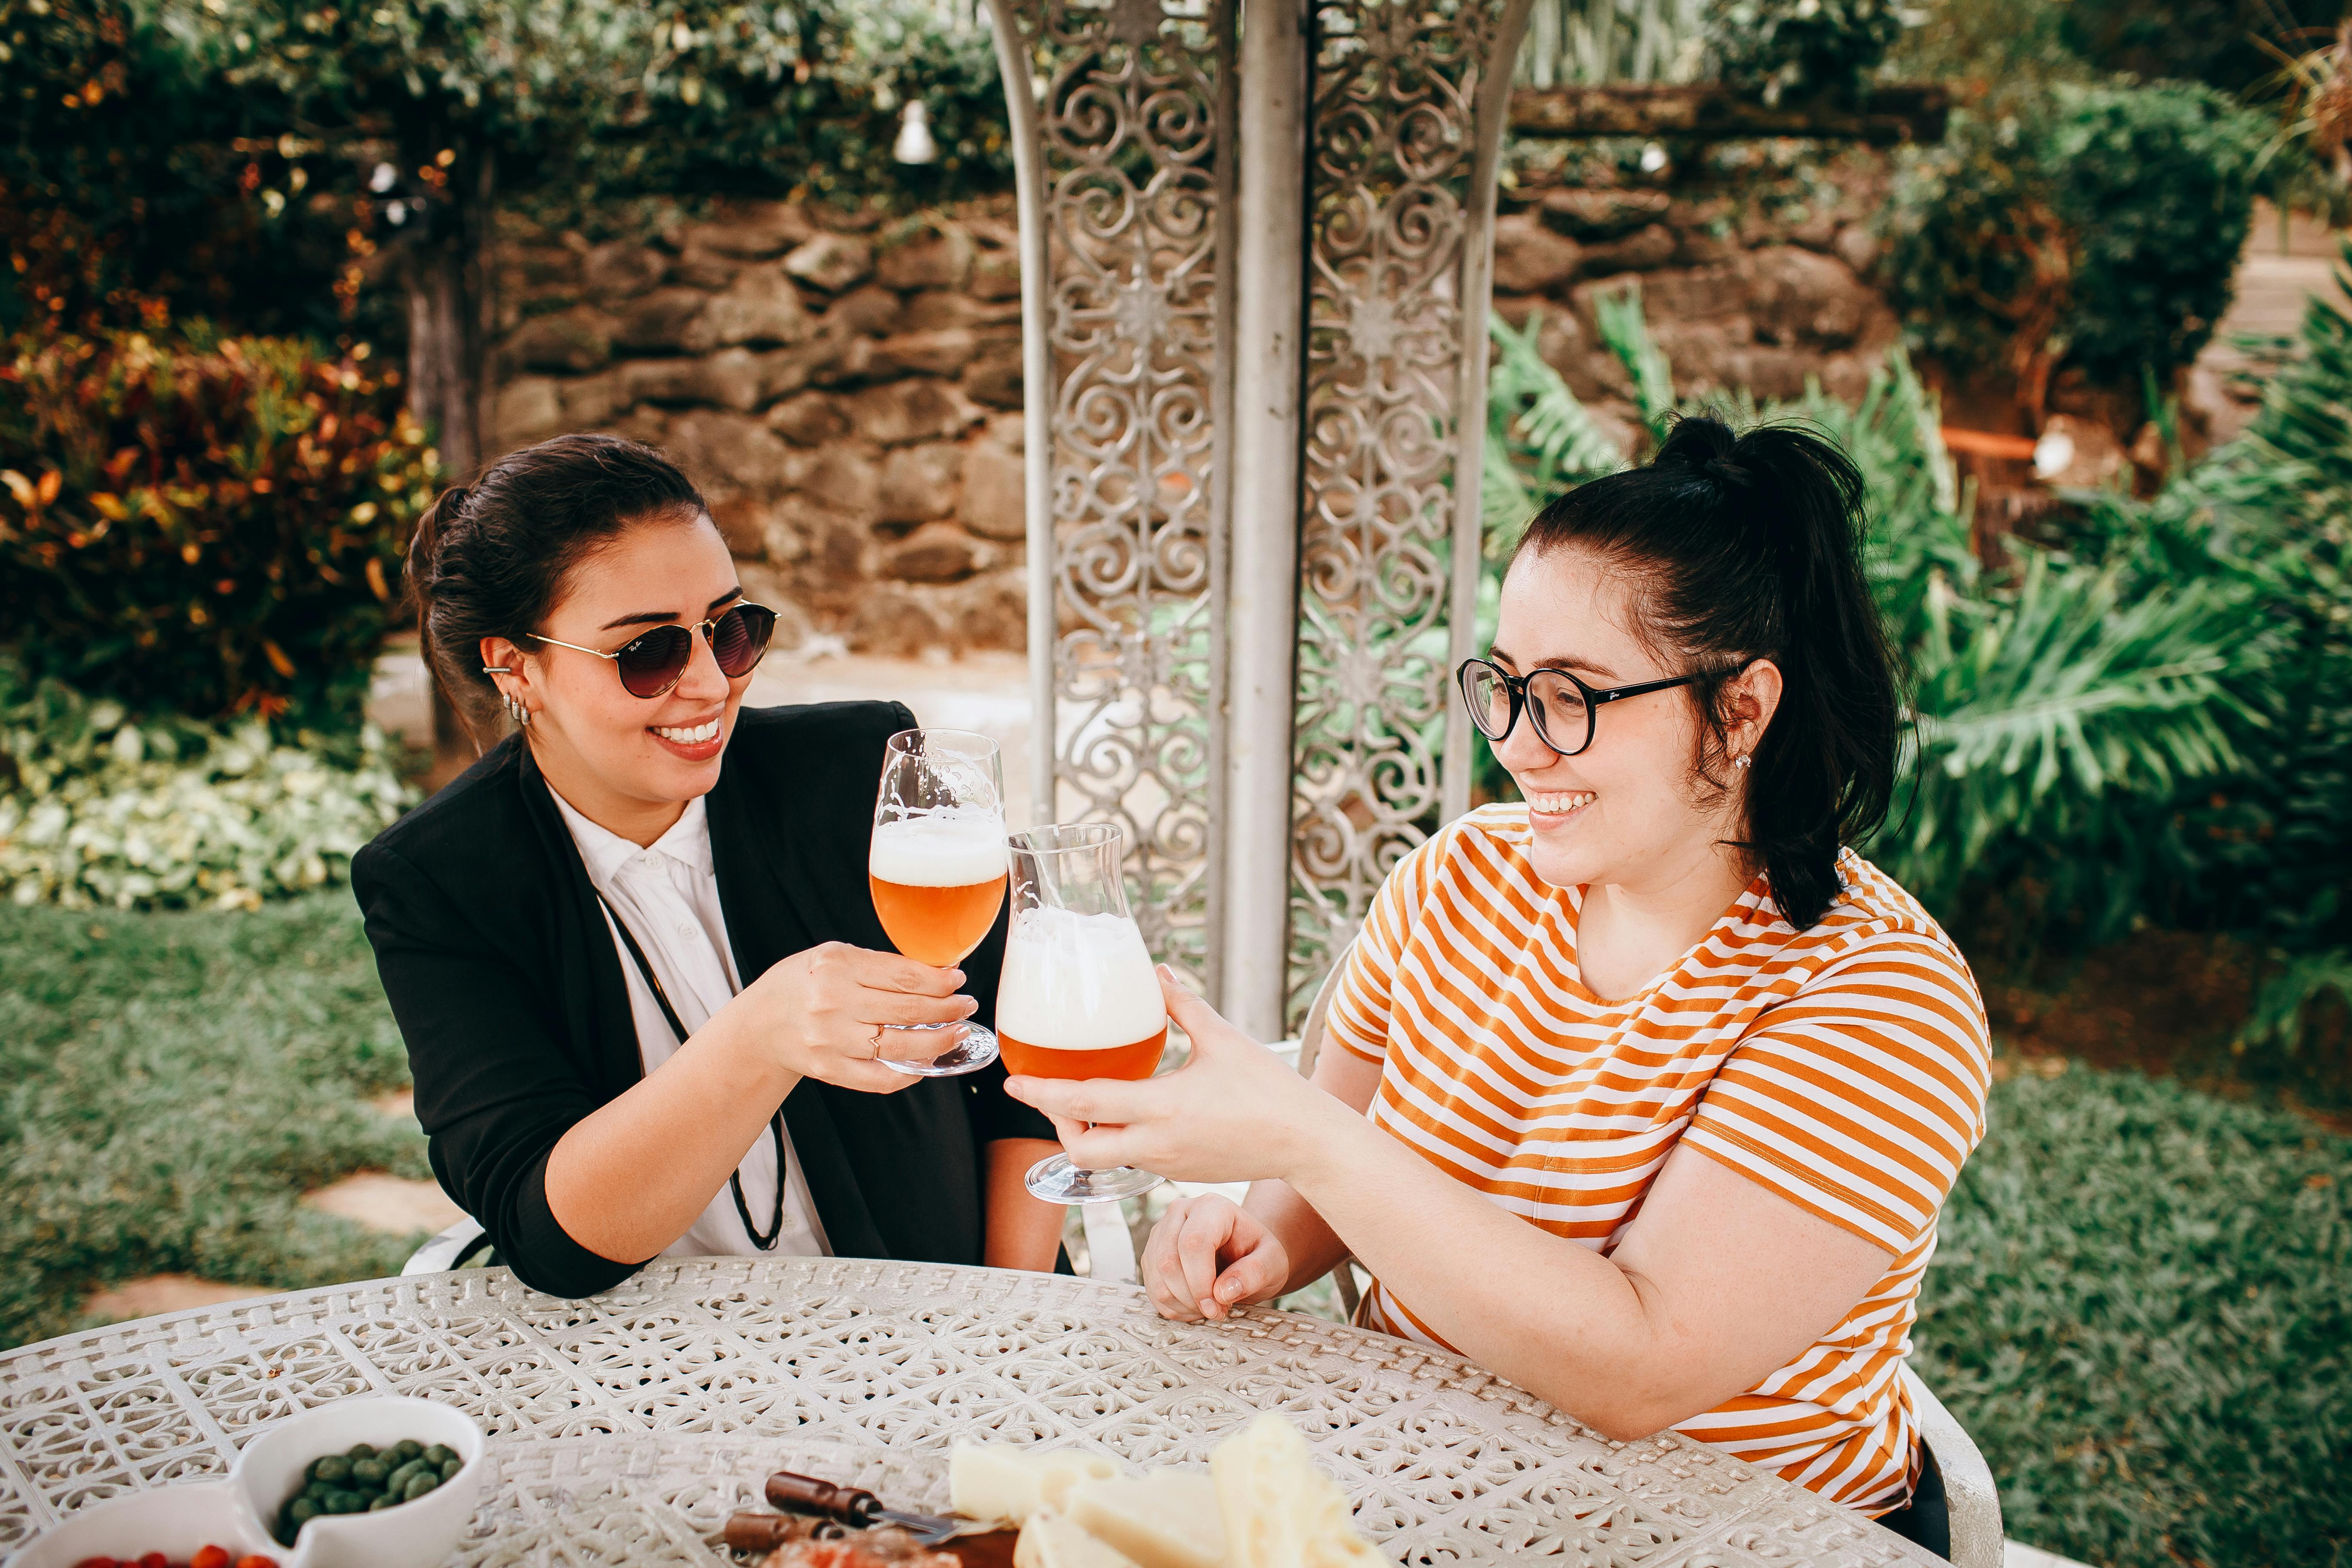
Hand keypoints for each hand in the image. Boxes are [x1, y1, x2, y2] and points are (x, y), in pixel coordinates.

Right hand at [731, 941, 975, 1092]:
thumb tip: (937, 973)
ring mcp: (831, 1040)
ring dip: (939, 1042)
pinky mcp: (830, 1069)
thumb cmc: (803, 983)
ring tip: (957, 1033)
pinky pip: (881, 1078)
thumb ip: (880, 965)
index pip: (904, 975)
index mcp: (837, 965)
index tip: (959, 980)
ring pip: (901, 1047)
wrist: (760, 1023)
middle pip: (909, 1010)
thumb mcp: (835, 957)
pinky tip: (927, 1063)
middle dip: (948, 1009)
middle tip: (967, 1005)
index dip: (939, 980)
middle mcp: (833, 1002)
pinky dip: (911, 1074)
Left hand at [1003, 966, 1345, 1183]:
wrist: (1305, 1141)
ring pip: (1106, 1158)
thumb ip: (1182, 1006)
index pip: (1087, 1103)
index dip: (1044, 1093)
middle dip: (1058, 1124)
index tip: (1015, 1082)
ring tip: (1085, 1100)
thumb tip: (1155, 974)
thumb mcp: (1223, 1038)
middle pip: (1082, 1149)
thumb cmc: (1270, 1088)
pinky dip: (1119, 1139)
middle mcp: (1159, 1144)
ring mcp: (1168, 1165)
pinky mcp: (1180, 1174)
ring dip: (1087, 1133)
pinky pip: (1134, 1160)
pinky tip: (1128, 1114)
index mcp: (1164, 1107)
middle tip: (1052, 1094)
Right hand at [1142, 1193, 1290, 1321]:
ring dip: (1183, 1305)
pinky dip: (1174, 1308)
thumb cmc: (1257, 1253)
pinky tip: (1195, 1306)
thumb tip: (1223, 1292)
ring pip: (1157, 1279)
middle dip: (1192, 1298)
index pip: (1193, 1242)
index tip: (1217, 1307)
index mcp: (1213, 1207)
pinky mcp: (1152, 1255)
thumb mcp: (1272, 1262)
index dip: (1201, 1281)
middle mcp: (1181, 1213)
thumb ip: (1255, 1273)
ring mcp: (1161, 1233)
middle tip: (1218, 1311)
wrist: (1244, 1253)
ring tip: (1210, 1307)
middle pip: (1168, 1261)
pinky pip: (1152, 1290)